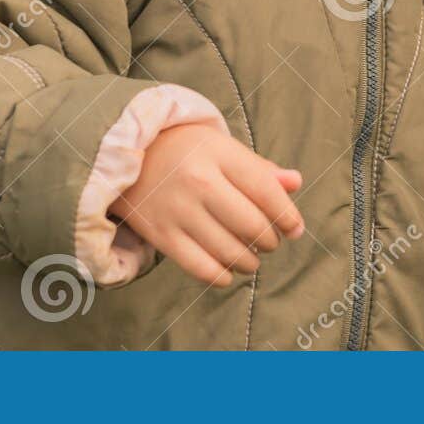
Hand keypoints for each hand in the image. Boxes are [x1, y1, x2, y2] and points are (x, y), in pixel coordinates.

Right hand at [108, 123, 305, 286]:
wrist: (127, 154)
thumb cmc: (186, 151)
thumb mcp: (222, 147)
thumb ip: (259, 168)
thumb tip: (295, 183)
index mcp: (219, 153)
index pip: (265, 190)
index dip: (287, 215)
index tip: (295, 229)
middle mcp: (198, 181)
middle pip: (250, 224)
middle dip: (269, 241)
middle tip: (271, 242)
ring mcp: (177, 210)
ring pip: (228, 250)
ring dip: (249, 262)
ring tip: (253, 259)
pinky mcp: (160, 234)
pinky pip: (199, 267)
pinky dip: (221, 276)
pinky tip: (229, 272)